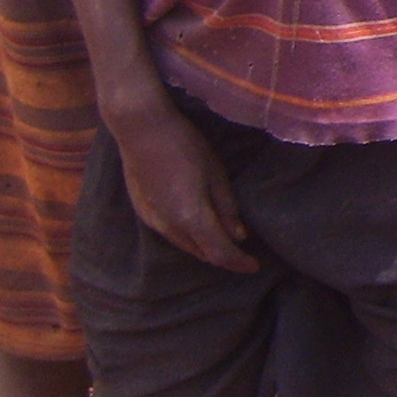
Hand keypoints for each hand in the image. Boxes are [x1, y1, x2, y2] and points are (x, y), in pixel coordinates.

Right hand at [106, 96, 253, 274]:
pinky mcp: (143, 213)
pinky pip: (171, 235)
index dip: (239, 262)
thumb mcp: (215, 174)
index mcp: (191, 217)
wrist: (141, 131)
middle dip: (224, 257)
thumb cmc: (185, 146)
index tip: (255, 266)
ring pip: (185, 246)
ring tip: (225, 241)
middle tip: (244, 254)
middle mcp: (169, 227)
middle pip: (202, 253)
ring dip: (206, 248)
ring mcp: (152, 221)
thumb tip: (239, 236)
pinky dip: (189, 238)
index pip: (220, 253)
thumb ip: (227, 208)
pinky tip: (199, 227)